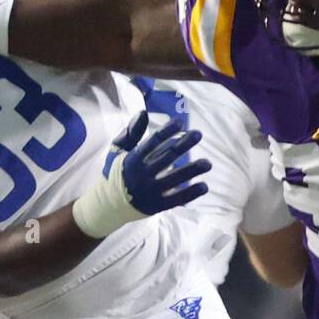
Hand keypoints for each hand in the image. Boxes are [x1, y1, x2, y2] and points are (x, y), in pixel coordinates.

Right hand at [72, 112, 209, 237]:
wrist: (110, 204)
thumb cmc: (117, 172)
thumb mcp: (118, 150)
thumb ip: (131, 132)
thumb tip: (143, 113)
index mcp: (133, 159)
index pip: (152, 142)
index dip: (167, 131)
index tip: (180, 122)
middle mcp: (143, 175)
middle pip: (167, 157)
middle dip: (184, 145)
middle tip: (198, 134)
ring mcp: (151, 191)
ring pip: (174, 179)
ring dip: (192, 170)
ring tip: (208, 163)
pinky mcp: (157, 205)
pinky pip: (176, 199)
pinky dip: (190, 193)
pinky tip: (204, 186)